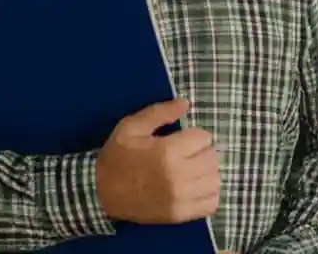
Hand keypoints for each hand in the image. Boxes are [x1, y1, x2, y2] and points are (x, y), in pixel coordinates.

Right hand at [95, 97, 220, 223]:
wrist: (102, 193)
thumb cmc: (117, 157)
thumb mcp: (131, 127)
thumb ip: (159, 113)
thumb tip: (186, 103)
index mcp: (167, 151)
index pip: (204, 138)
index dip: (194, 135)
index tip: (183, 139)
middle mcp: (179, 175)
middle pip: (212, 158)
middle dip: (202, 151)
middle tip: (187, 153)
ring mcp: (182, 198)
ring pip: (215, 179)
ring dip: (207, 172)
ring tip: (192, 170)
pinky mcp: (181, 214)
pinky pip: (212, 203)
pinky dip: (209, 193)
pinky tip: (196, 187)